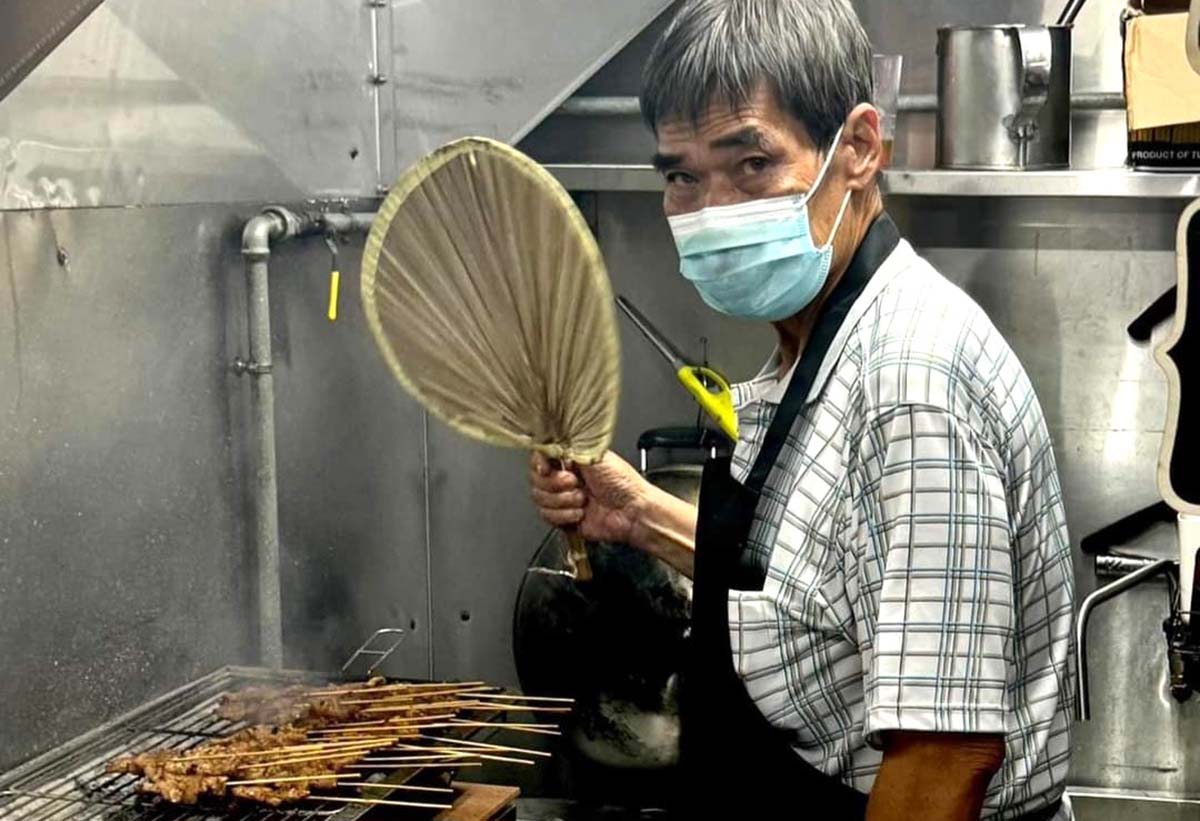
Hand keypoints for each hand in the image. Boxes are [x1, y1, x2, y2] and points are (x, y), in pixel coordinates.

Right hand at [529, 451, 649, 544]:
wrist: (632, 512)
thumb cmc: (623, 482)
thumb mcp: (595, 455)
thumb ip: (569, 446)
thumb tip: (549, 442)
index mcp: (570, 459)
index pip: (541, 457)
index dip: (539, 463)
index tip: (546, 468)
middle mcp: (564, 477)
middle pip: (536, 479)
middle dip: (555, 483)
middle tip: (575, 482)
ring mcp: (562, 498)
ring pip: (540, 498)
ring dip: (563, 500)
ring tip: (583, 498)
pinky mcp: (563, 517)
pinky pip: (547, 516)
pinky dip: (565, 515)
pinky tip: (581, 512)